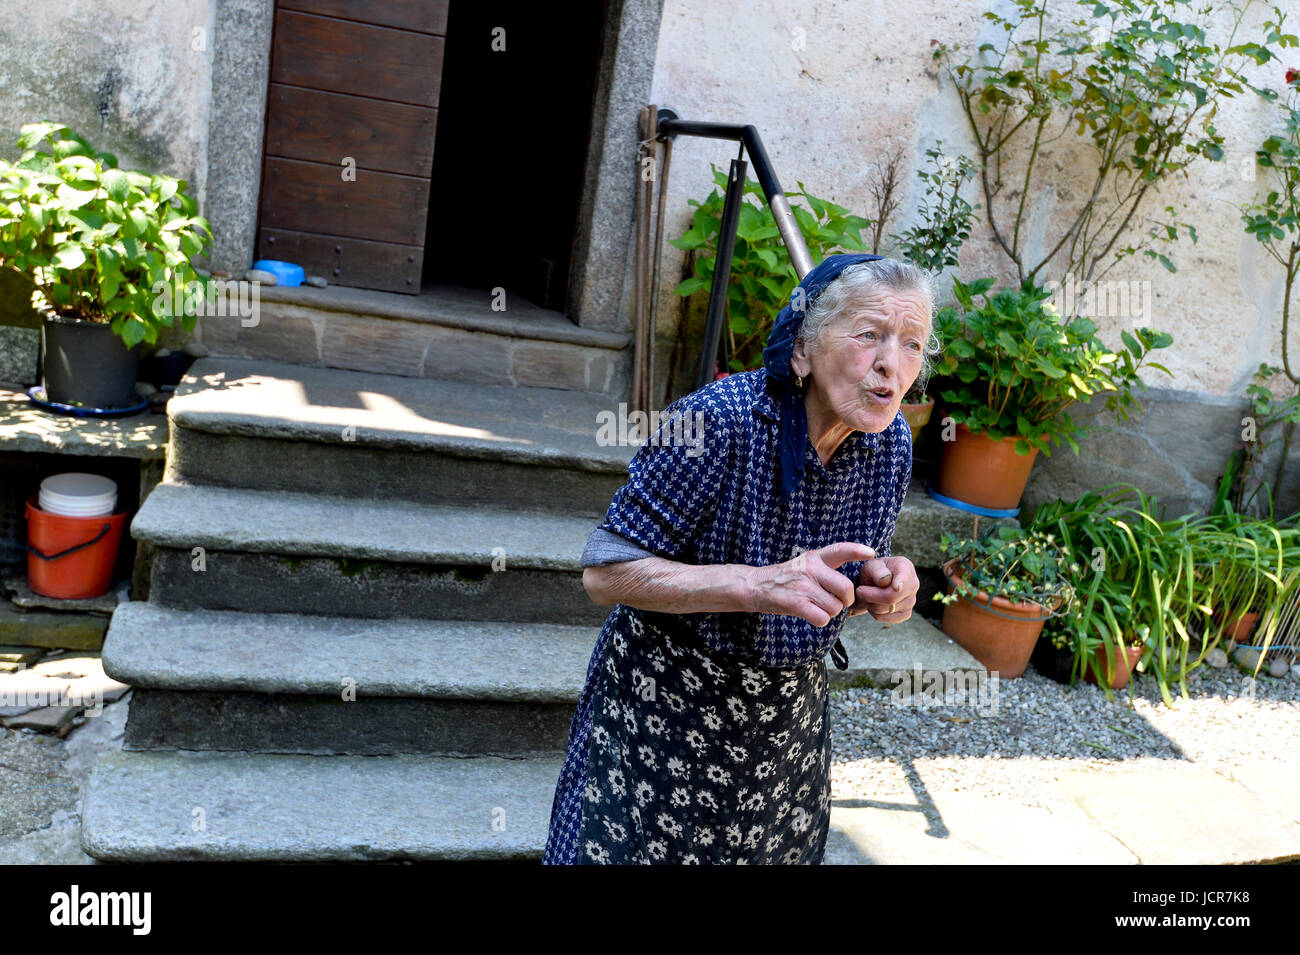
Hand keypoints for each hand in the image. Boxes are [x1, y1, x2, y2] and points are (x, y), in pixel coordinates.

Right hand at [745, 542, 877, 627]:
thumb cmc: (786, 578)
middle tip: (836, 602)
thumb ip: (825, 568)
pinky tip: (810, 614)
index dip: (856, 551)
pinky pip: (822, 618)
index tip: (870, 553)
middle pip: (846, 589)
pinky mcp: (796, 604)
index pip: (839, 550)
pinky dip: (820, 620)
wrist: (756, 586)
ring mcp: (803, 586)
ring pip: (835, 607)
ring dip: (830, 612)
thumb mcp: (804, 564)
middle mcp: (810, 569)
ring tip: (817, 606)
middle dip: (845, 601)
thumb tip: (851, 586)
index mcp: (814, 557)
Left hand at [848, 555, 918, 623]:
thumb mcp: (871, 565)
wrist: (874, 582)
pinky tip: (874, 603)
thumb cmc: (874, 571)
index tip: (895, 587)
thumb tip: (885, 581)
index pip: (904, 580)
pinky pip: (884, 618)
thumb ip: (877, 570)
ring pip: (885, 610)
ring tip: (867, 595)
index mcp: (906, 568)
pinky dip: (874, 612)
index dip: (899, 585)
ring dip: (870, 604)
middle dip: (870, 596)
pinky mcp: (905, 614)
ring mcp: (911, 601)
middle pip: (891, 598)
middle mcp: (913, 585)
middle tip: (860, 590)